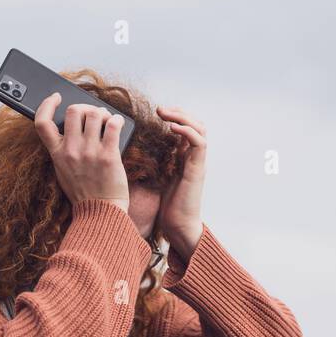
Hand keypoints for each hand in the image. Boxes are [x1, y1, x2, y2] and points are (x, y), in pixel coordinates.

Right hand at [34, 93, 129, 211]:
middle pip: (74, 111)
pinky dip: (117, 120)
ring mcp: (90, 153)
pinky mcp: (109, 156)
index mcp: (57, 154)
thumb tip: (72, 128)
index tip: (56, 97)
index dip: (47, 104)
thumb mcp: (63, 172)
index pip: (42, 122)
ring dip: (103, 112)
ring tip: (107, 119)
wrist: (100, 214)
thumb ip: (63, 151)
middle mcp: (71, 151)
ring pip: (95, 114)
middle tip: (93, 112)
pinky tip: (118, 123)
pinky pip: (113, 125)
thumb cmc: (84, 194)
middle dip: (85, 106)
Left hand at [156, 106, 206, 263]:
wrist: (177, 227)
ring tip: (165, 115)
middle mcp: (194, 158)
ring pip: (200, 129)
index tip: (156, 113)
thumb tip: (136, 150)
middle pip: (196, 124)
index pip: (186, 129)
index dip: (174, 117)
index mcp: (185, 158)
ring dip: (183, 117)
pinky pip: (198, 143)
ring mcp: (198, 163)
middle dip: (179, 112)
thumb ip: (155, 162)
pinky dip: (186, 131)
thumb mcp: (158, 178)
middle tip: (160, 110)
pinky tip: (172, 128)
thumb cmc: (167, 208)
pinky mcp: (197, 169)